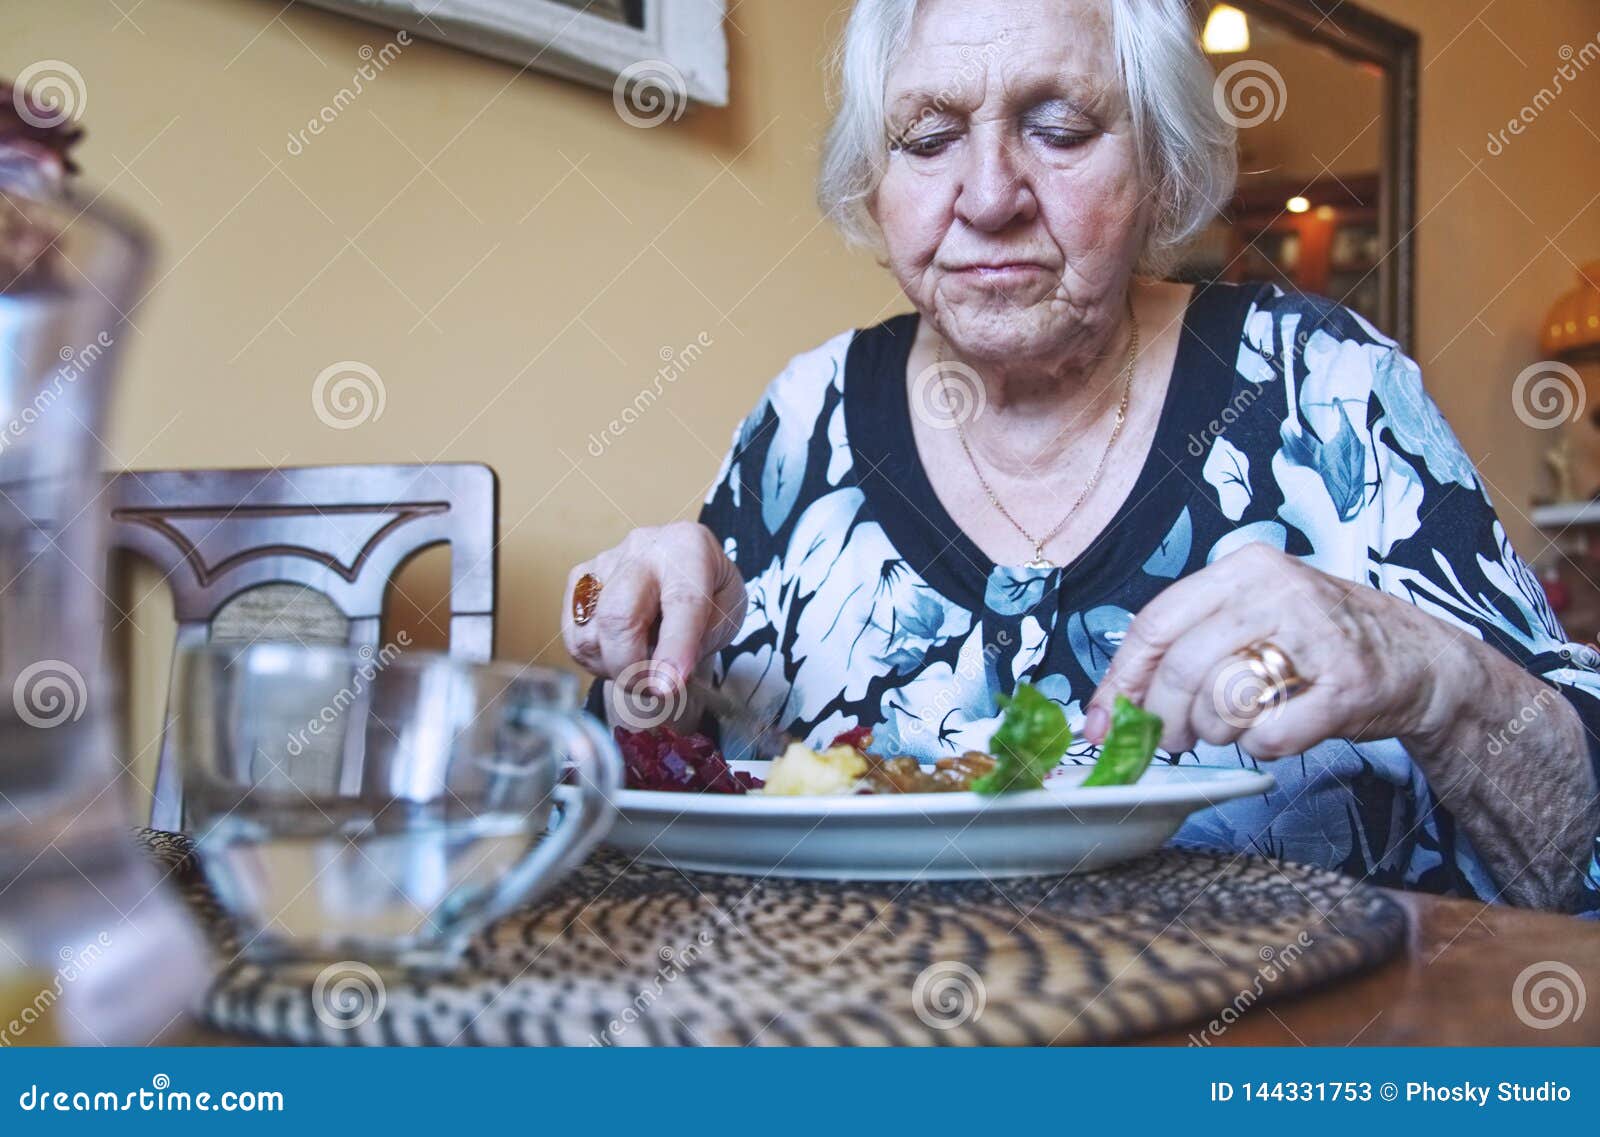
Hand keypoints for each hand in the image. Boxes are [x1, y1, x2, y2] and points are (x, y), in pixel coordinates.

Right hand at [561, 522, 746, 697]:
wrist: (683, 567)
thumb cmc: (708, 592)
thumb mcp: (727, 615)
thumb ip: (700, 643)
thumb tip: (664, 680)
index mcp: (688, 549)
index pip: (681, 602)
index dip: (675, 649)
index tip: (671, 685)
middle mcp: (642, 549)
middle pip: (618, 615)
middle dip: (632, 668)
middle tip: (655, 690)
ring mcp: (604, 563)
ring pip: (592, 633)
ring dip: (617, 668)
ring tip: (644, 665)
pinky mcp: (578, 580)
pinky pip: (576, 637)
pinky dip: (598, 660)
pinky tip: (622, 653)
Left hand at [1084, 543, 1471, 757]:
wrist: (1419, 660)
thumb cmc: (1318, 642)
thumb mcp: (1250, 619)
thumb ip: (1186, 645)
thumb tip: (1111, 704)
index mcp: (1242, 569)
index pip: (1154, 624)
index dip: (1121, 680)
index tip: (1102, 720)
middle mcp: (1277, 590)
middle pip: (1182, 669)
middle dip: (1163, 719)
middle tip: (1170, 739)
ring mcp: (1316, 635)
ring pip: (1221, 703)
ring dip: (1215, 732)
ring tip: (1233, 726)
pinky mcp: (1347, 685)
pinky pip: (1270, 735)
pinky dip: (1263, 746)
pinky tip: (1277, 731)